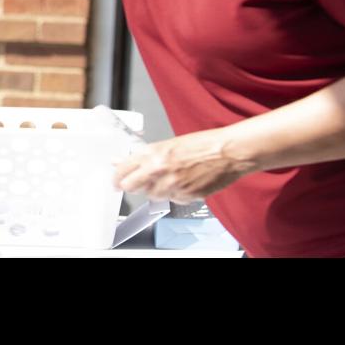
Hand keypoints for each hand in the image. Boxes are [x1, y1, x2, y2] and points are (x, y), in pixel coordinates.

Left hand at [111, 128, 259, 202]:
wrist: (228, 153)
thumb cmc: (204, 144)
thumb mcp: (169, 145)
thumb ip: (144, 155)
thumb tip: (121, 160)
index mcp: (154, 154)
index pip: (123, 170)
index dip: (117, 177)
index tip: (116, 180)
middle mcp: (160, 170)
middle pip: (131, 187)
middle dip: (131, 186)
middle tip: (135, 184)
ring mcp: (172, 186)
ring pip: (152, 195)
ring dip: (156, 189)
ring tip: (170, 177)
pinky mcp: (185, 197)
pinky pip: (172, 199)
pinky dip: (175, 194)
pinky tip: (185, 182)